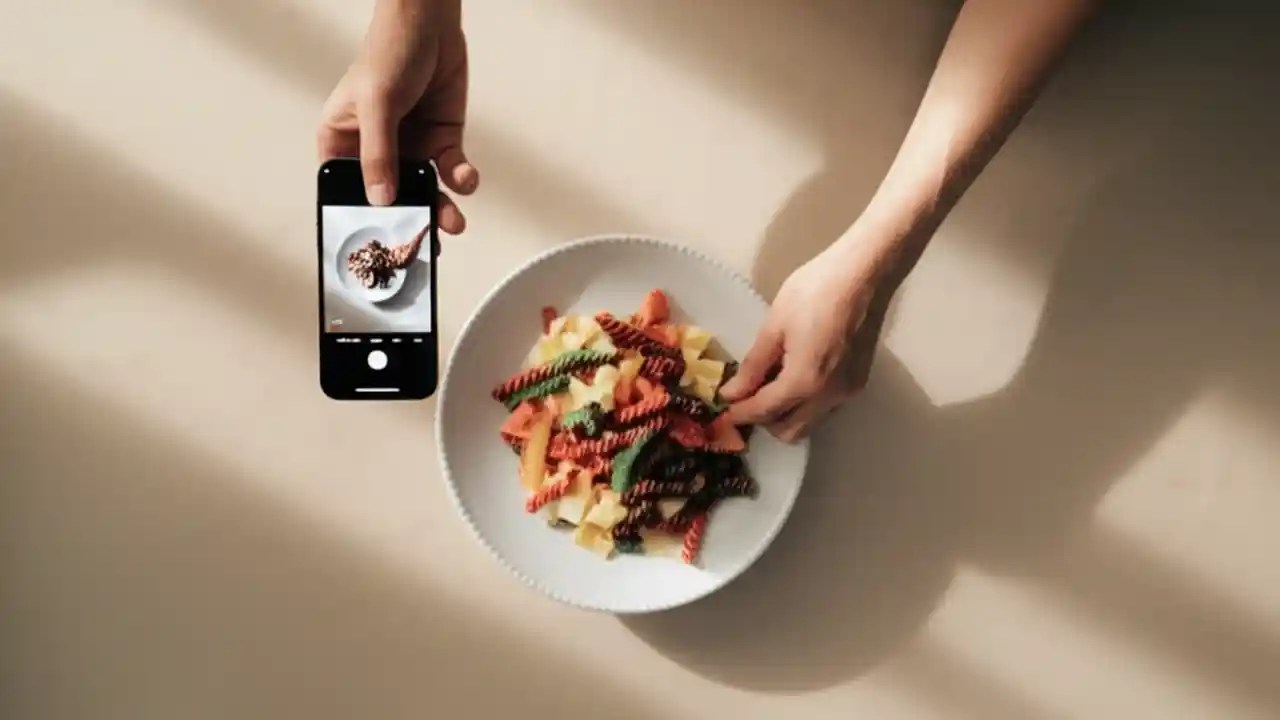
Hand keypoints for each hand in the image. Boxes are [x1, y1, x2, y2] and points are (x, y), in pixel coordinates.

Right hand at [317, 0, 476, 232]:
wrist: (432, 23)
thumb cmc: (389, 53)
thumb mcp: (378, 103)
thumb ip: (379, 154)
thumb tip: (381, 199)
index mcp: (342, 143)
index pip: (345, 191)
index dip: (360, 219)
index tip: (379, 247)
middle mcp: (375, 152)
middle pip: (390, 199)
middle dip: (410, 220)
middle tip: (428, 245)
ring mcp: (409, 148)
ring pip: (424, 191)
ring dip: (440, 209)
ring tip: (454, 223)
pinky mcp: (440, 141)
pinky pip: (450, 171)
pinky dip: (460, 178)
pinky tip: (465, 176)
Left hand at [721, 241, 894, 441]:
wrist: (864, 272)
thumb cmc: (814, 291)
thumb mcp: (774, 326)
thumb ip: (753, 366)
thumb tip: (732, 393)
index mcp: (805, 382)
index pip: (765, 411)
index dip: (740, 413)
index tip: (723, 410)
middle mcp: (829, 397)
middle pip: (789, 431)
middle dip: (764, 421)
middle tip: (745, 398)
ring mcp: (848, 392)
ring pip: (809, 423)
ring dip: (785, 415)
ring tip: (768, 386)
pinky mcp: (858, 382)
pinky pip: (825, 408)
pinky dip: (805, 404)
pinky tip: (794, 377)